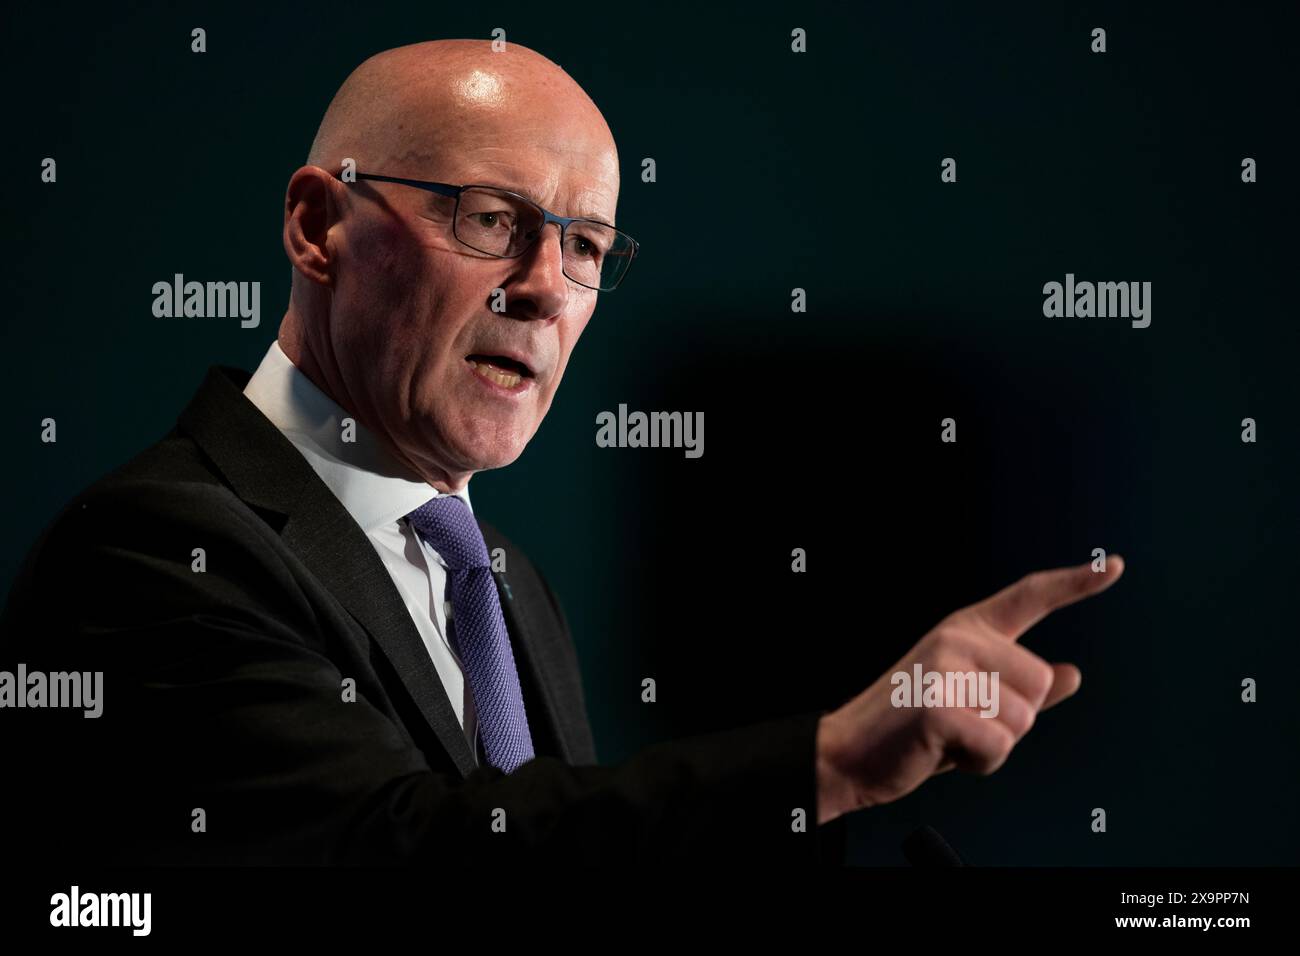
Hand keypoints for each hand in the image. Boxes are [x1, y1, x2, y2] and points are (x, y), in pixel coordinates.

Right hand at [815, 556, 1124, 823]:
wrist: (851, 752)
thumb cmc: (913, 728)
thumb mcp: (972, 702)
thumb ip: (1022, 688)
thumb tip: (1073, 674)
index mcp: (967, 630)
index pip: (1029, 597)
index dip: (1075, 583)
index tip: (1114, 565)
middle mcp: (958, 638)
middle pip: (1040, 682)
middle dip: (1013, 720)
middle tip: (964, 723)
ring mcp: (946, 666)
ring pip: (1022, 718)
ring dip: (993, 745)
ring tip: (950, 737)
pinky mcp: (939, 704)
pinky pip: (997, 744)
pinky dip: (978, 762)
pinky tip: (944, 750)